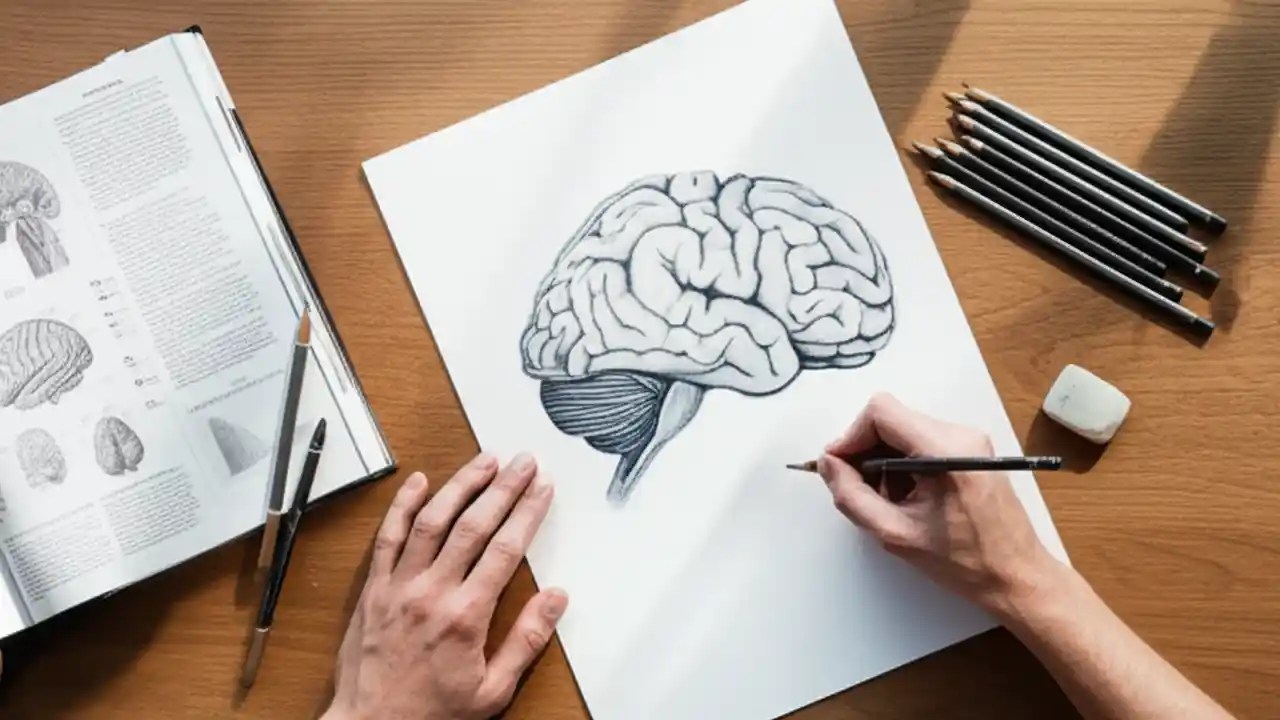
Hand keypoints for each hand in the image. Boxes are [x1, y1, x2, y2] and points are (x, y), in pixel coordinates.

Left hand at [323, 453, 567, 719]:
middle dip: (503, 488)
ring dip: (461, 485)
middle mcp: (432, 592)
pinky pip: (388, 537)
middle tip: (523, 462)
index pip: (505, 549)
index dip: (527, 513)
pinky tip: (419, 481)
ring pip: (432, 521)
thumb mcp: (493, 691)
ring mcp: (399, 586)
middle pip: (474, 525)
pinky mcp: (374, 589)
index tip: (542, 488)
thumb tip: (555, 598)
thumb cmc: (432, 714)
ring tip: (484, 461)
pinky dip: (402, 506)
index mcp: (466, 616)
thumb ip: (526, 641)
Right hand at [818, 393, 1060, 617]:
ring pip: (903, 431)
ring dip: (884, 462)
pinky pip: (921, 442)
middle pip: (891, 419)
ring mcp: (970, 440)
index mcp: (946, 449)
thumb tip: (828, 464)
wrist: (1018, 576)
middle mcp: (961, 434)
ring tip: (890, 502)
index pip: (881, 412)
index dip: (851, 436)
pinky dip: (903, 465)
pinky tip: (909, 499)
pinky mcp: (971, 451)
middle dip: (866, 452)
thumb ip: (852, 496)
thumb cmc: (965, 563)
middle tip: (860, 491)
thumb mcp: (895, 534)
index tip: (839, 468)